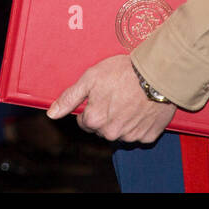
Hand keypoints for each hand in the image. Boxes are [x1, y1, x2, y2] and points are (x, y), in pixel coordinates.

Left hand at [47, 54, 176, 143]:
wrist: (157, 73)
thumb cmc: (123, 72)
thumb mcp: (90, 78)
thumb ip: (70, 98)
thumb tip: (51, 114)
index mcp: (94, 120)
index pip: (85, 122)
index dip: (91, 107)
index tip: (101, 95)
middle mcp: (111, 133)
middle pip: (102, 129)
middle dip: (106, 115)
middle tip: (117, 95)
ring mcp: (131, 136)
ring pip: (120, 132)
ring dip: (122, 120)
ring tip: (131, 100)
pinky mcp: (148, 136)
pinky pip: (139, 134)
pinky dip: (140, 124)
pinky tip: (143, 108)